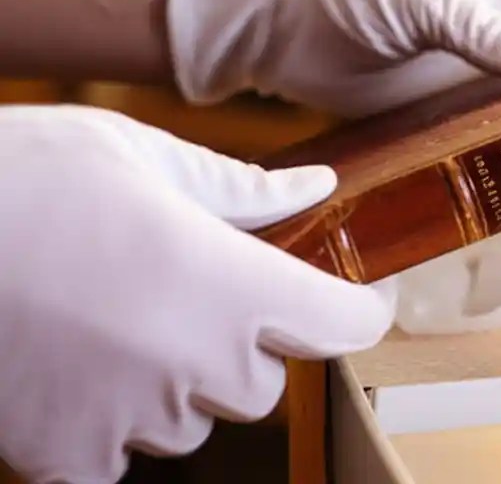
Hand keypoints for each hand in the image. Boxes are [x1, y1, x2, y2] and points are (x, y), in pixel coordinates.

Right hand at [0, 104, 394, 483]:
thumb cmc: (19, 177)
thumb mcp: (137, 154)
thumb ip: (239, 188)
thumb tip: (316, 191)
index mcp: (224, 281)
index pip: (341, 322)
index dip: (358, 308)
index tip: (356, 294)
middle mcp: (190, 360)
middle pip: (263, 379)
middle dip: (244, 339)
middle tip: (187, 289)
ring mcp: (126, 417)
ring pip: (192, 420)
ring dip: (174, 380)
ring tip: (110, 317)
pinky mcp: (61, 454)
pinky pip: (118, 456)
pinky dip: (108, 421)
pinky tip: (70, 364)